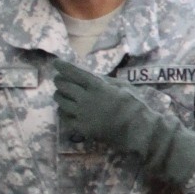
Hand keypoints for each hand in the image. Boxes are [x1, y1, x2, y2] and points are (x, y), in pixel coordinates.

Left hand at [53, 60, 194, 184]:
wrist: (138, 130)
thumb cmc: (134, 106)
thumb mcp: (123, 86)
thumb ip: (105, 80)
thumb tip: (91, 76)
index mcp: (97, 86)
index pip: (73, 72)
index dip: (62, 66)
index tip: (56, 63)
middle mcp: (85, 98)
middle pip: (63, 85)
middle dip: (59, 81)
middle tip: (60, 80)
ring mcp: (81, 114)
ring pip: (60, 101)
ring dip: (59, 95)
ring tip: (62, 94)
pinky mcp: (81, 127)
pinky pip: (64, 116)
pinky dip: (63, 111)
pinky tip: (66, 110)